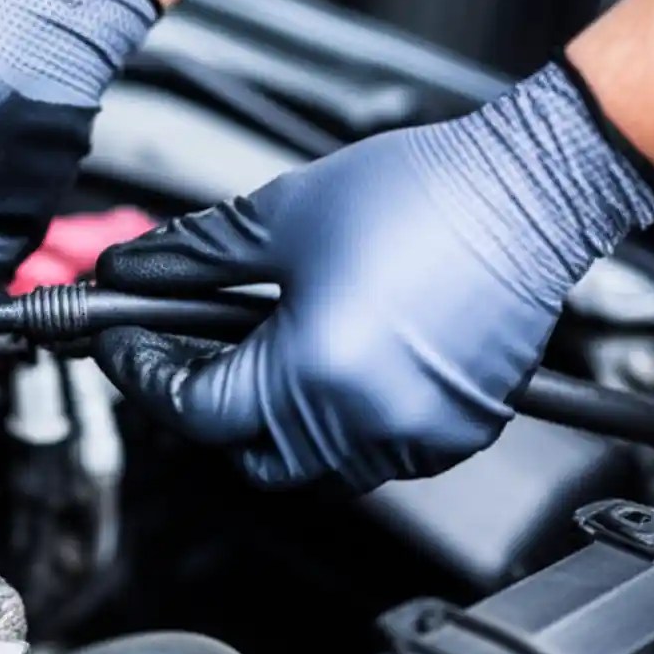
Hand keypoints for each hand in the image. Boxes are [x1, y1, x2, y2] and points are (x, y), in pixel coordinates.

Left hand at [92, 62, 653, 492]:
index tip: (126, 344)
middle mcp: (368, 421)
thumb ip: (191, 255)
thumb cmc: (421, 194)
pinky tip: (333, 367)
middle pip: (248, 454)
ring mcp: (418, 434)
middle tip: (192, 350)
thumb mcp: (281, 217)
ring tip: (269, 352)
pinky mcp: (456, 431)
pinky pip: (374, 456)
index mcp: (315, 373)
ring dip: (274, 422)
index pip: (195, 408)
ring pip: (312, 465)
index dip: (145, 374)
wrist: (528, 188)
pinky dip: (340, 427)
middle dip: (209, 407)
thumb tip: (132, 270)